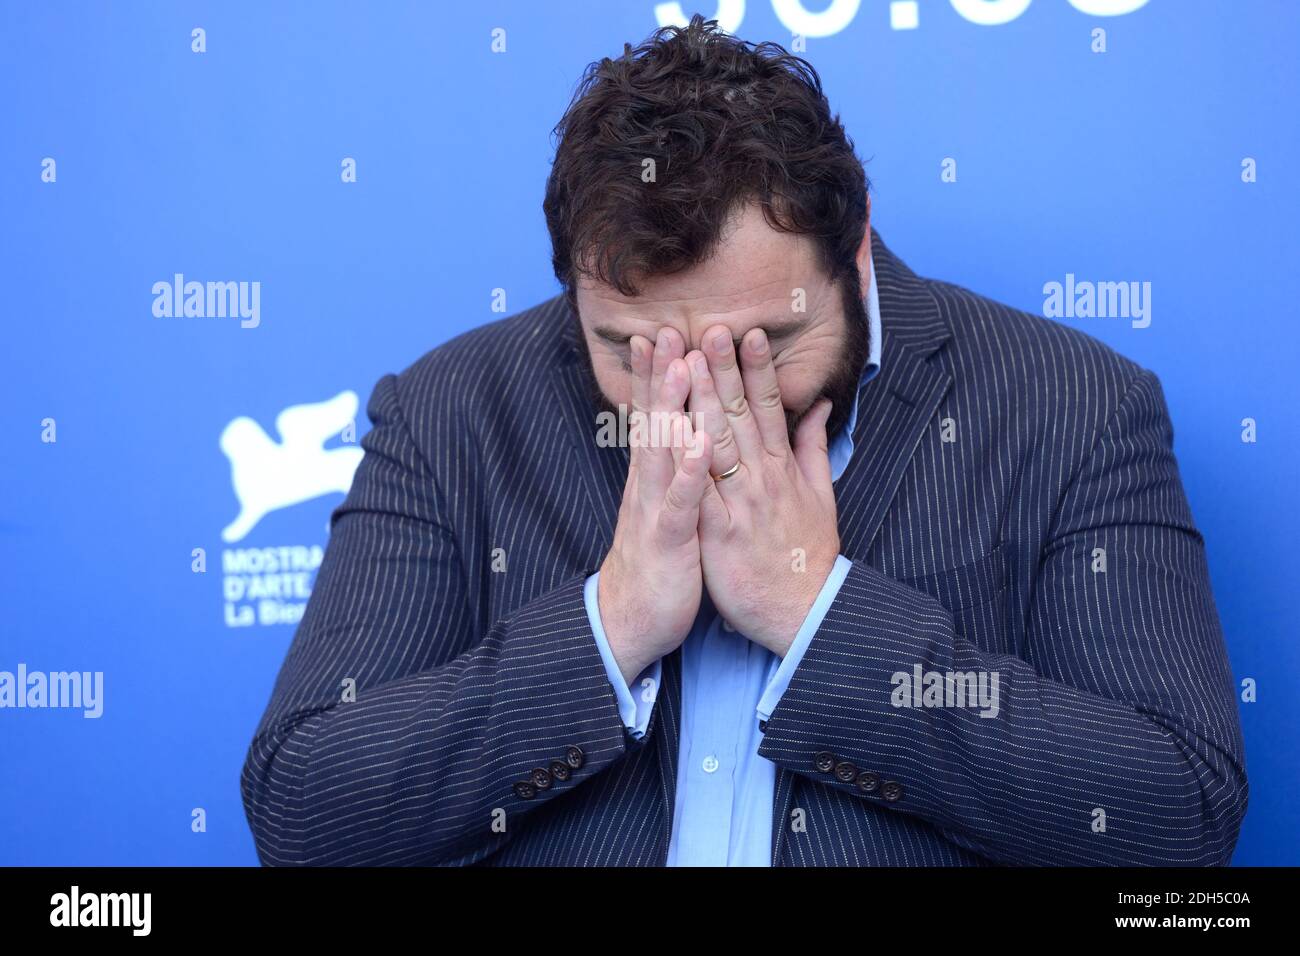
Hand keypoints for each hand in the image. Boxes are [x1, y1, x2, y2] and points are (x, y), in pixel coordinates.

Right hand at [598, 328, 715, 684]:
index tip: (665, 332)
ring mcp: (656, 507)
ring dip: (672, 407)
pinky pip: (681, 500)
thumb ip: (677, 473)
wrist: (629, 619)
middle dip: (662, 374)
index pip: (656, 416)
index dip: (660, 375)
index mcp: (655, 477)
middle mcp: (649, 484)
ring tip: (684, 366)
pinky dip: (690, 471)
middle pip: (655, 419)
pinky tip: (700, 443)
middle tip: (666, 327)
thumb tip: (687, 437)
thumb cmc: (658, 562)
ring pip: (663, 450)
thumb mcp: (669, 510)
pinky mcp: (669, 537)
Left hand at [687, 325, 840, 656]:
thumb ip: (814, 447)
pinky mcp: (719, 533)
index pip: (768, 408)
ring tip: (687, 363)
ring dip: (701, 401)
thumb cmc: (807, 554)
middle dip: (723, 370)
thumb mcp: (822, 496)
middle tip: (709, 328)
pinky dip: (688, 463)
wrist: (804, 611)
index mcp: (783, 468)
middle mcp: (762, 478)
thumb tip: (819, 404)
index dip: (757, 369)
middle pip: (738, 416)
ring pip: (717, 444)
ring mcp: (740, 503)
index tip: (748, 331)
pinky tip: (676, 434)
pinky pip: (699, 492)